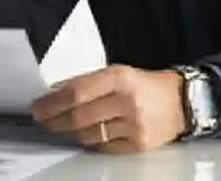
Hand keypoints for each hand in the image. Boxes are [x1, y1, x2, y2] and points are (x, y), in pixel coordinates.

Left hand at [31, 65, 187, 153]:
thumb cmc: (147, 86)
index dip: (53, 102)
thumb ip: (89, 82)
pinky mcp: (138, 145)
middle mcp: (127, 101)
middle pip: (79, 116)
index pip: (77, 92)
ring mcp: (133, 125)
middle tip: (42, 119)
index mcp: (120, 77)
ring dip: (70, 132)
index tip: (38, 106)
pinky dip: (92, 141)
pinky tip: (87, 134)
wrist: (182, 102)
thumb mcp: (119, 73)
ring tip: (63, 126)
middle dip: (54, 120)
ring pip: (89, 134)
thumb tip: (56, 93)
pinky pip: (104, 147)